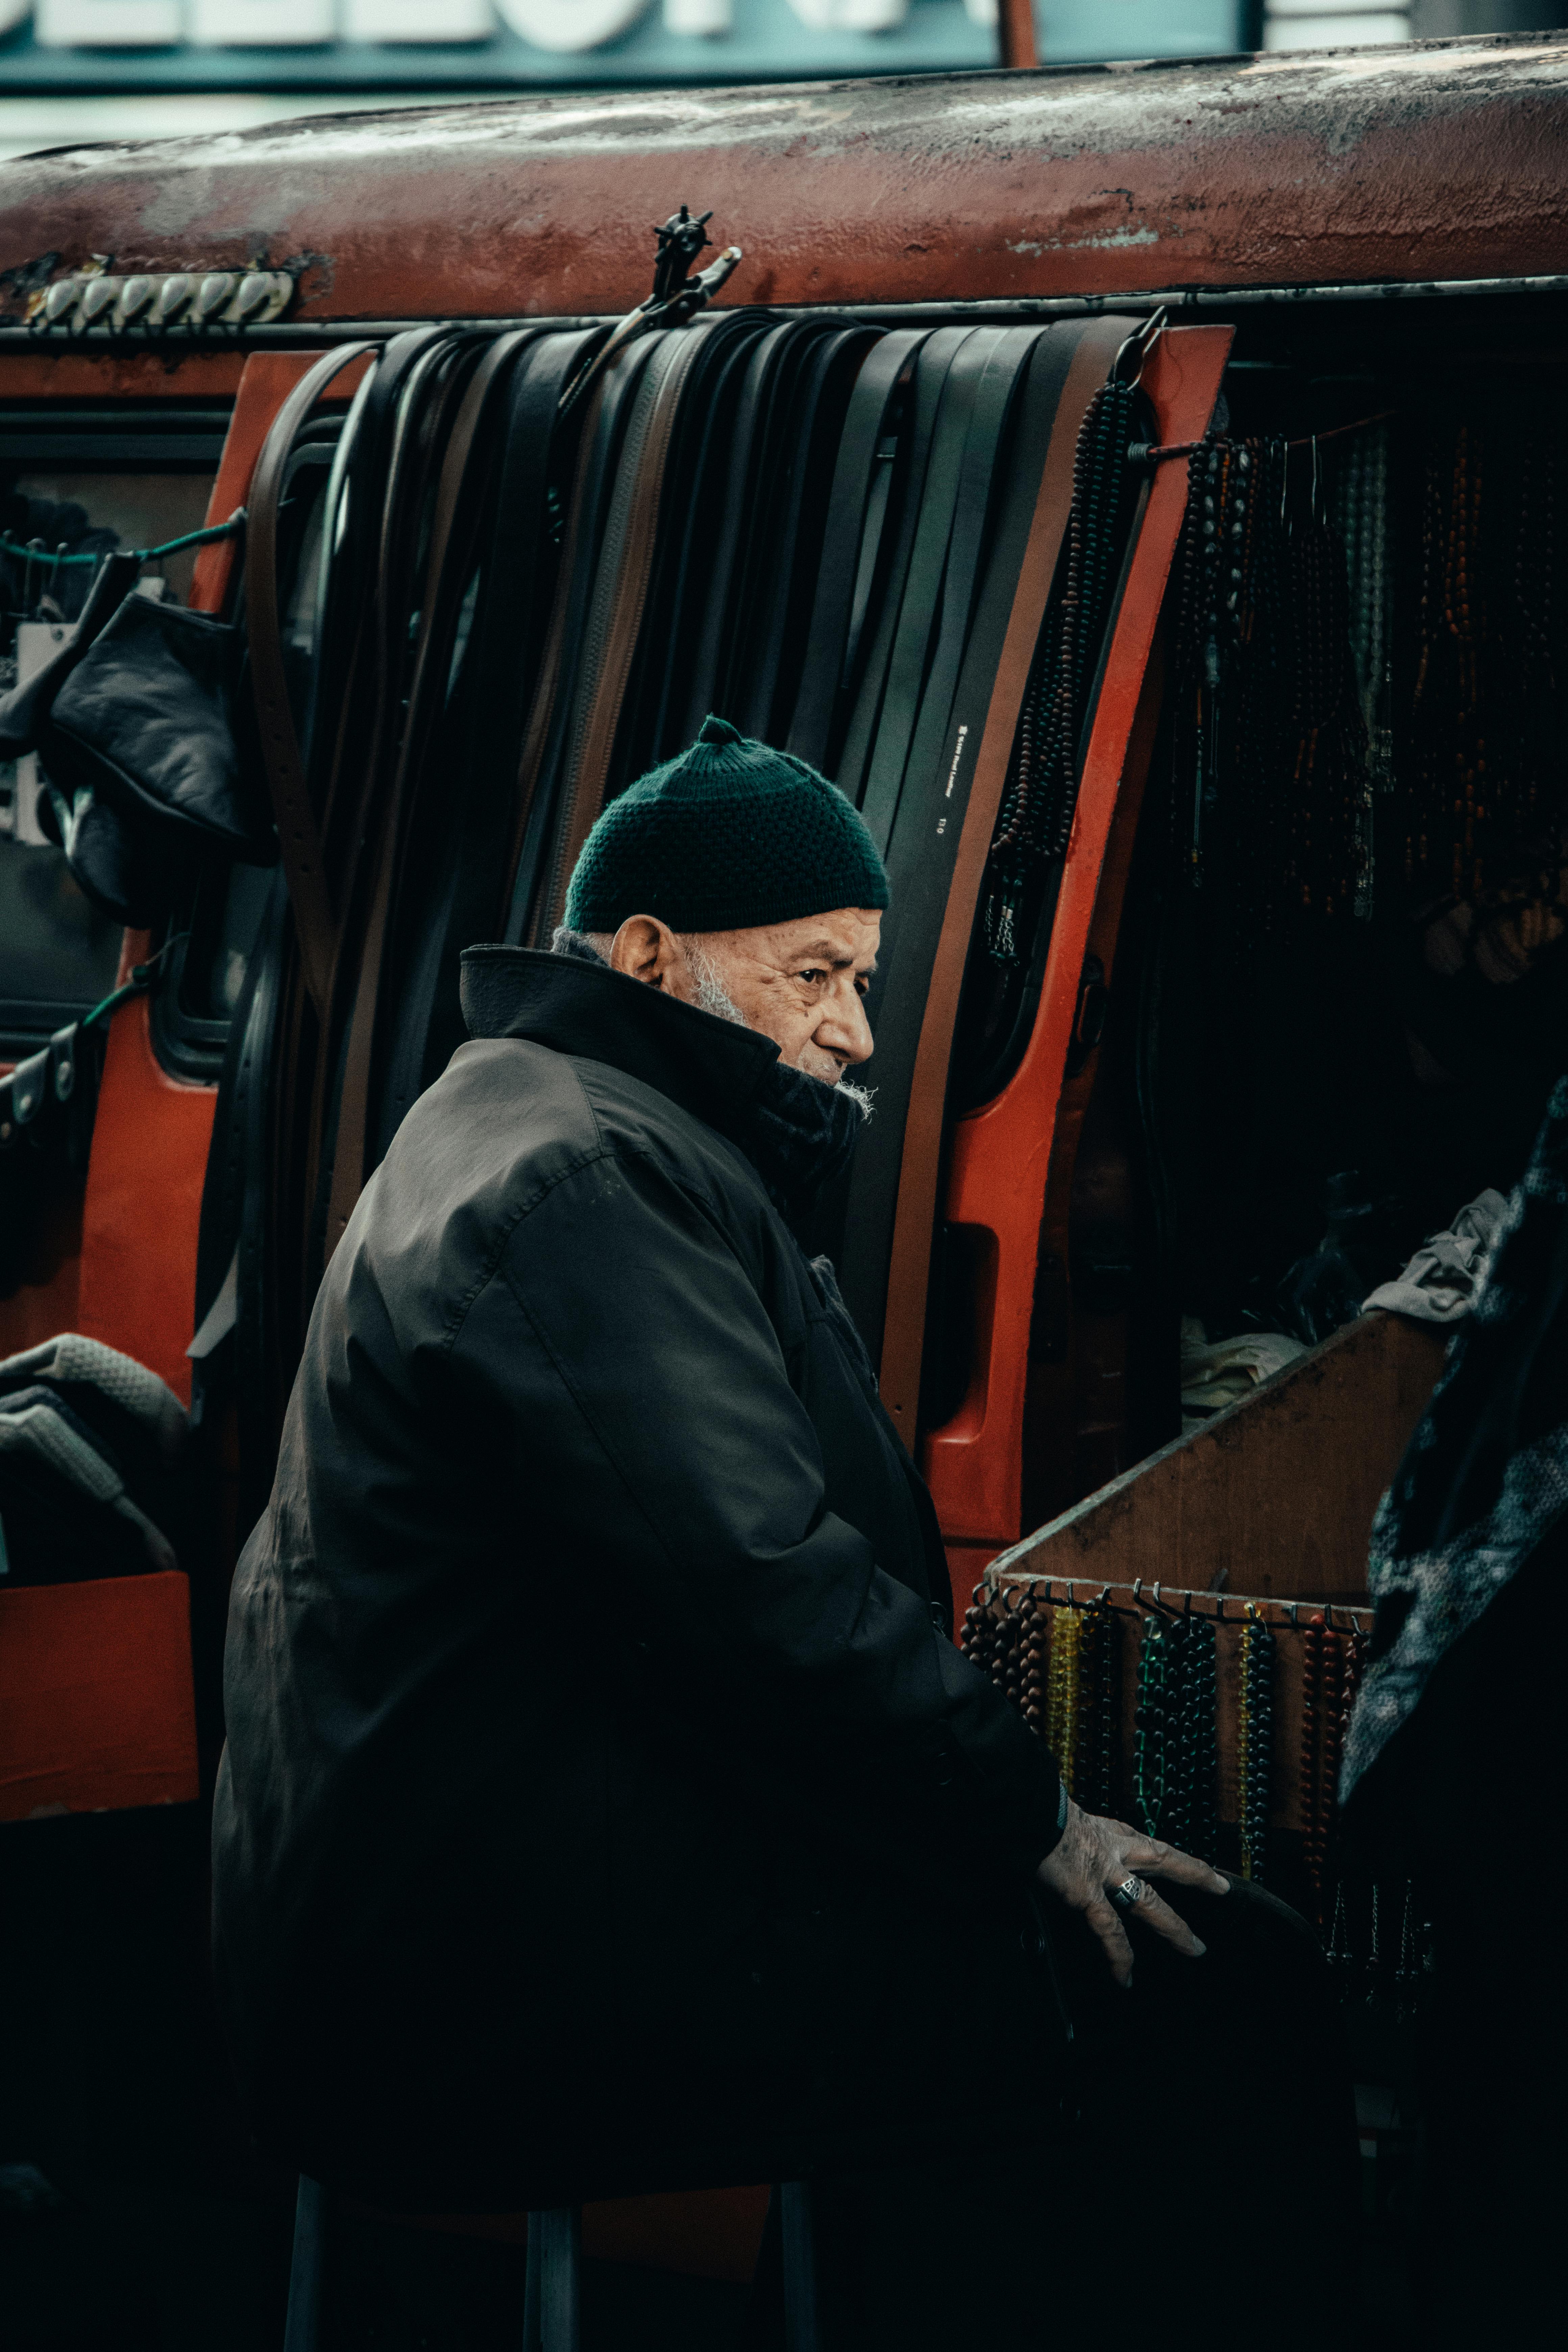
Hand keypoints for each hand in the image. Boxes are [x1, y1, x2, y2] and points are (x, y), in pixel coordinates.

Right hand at [1036, 1798, 1228, 1988]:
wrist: (1025, 1809)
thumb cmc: (1035, 1808)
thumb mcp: (1061, 1817)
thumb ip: (1068, 1834)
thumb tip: (1055, 1841)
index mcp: (1106, 1830)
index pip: (1145, 1843)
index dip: (1166, 1855)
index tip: (1184, 1861)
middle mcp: (1113, 1849)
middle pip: (1164, 1860)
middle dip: (1194, 1874)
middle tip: (1220, 1887)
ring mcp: (1104, 1873)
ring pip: (1149, 1904)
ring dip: (1173, 1927)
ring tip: (1194, 1949)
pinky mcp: (1088, 1895)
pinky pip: (1109, 1931)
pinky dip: (1119, 1955)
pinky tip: (1125, 1977)